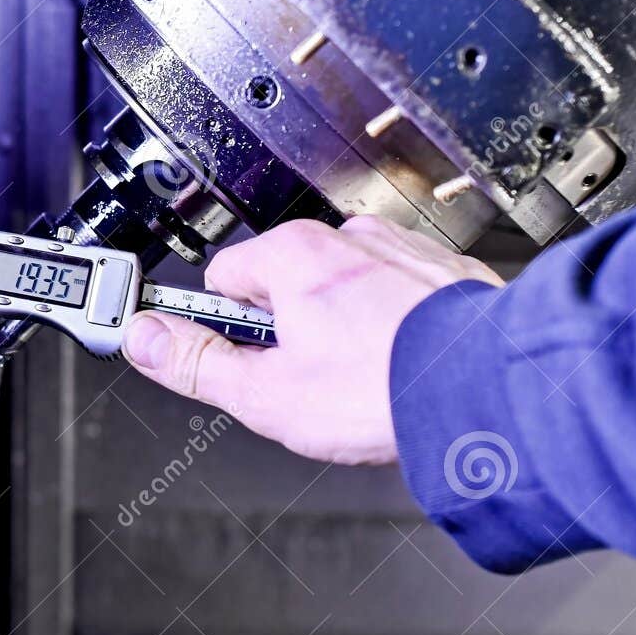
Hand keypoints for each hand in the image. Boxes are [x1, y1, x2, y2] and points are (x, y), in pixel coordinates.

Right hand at [121, 216, 504, 464]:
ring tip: (361, 379)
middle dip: (287, 331)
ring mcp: (401, 252)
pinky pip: (397, 295)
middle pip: (284, 283)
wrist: (490, 395)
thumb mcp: (266, 394)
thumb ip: (196, 363)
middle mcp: (348, 239)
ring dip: (342, 327)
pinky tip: (400, 365)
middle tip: (305, 382)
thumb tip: (145, 339)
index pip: (222, 277)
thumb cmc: (386, 391)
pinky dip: (392, 324)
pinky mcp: (445, 273)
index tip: (224, 353)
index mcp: (294, 256)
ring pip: (343, 289)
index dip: (221, 327)